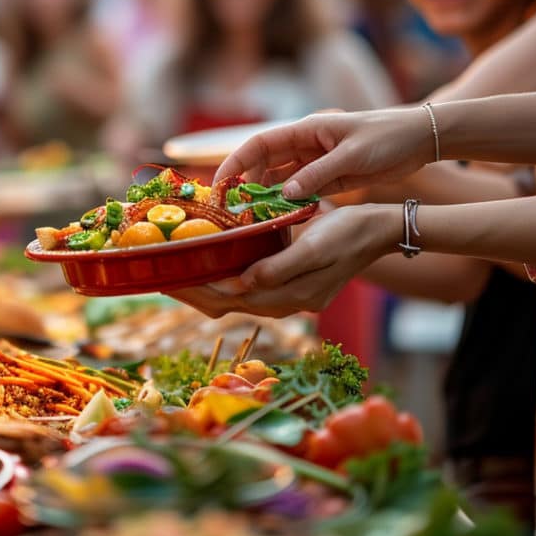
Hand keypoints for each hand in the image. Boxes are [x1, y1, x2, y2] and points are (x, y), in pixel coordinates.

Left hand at [169, 204, 401, 317]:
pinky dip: (224, 280)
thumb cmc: (347, 233)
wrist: (377, 231)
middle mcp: (282, 303)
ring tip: (174, 276)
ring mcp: (286, 297)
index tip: (166, 280)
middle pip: (225, 304)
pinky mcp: (289, 287)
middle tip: (157, 280)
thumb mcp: (314, 247)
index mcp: (287, 297)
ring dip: (205, 288)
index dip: (195, 290)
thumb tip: (240, 283)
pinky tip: (210, 269)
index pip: (228, 298)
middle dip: (191, 293)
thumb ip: (279, 268)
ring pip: (234, 298)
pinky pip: (246, 288)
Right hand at [213, 107, 436, 199]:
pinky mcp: (328, 176)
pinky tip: (280, 220)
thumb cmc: (386, 138)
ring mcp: (316, 161)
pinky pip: (299, 191)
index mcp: (306, 130)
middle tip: (233, 212)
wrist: (419, 139)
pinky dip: (287, 204)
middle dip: (245, 185)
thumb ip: (318, 175)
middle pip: (263, 163)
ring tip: (252, 220)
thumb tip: (284, 194)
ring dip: (265, 197)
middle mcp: (305, 144)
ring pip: (279, 179)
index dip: (234, 162)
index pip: (258, 144)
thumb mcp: (352, 157)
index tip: (219, 185)